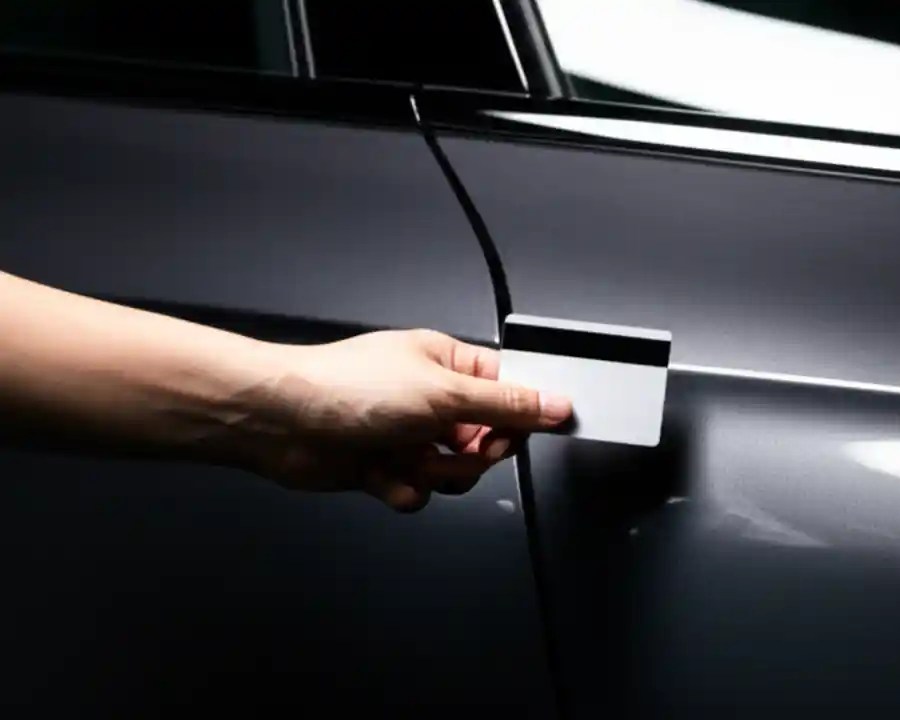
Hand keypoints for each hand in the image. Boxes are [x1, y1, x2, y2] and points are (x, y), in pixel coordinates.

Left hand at [250, 329, 571, 511]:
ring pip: (455, 472)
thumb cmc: (351, 389)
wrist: (282, 422)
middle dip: (470, 454)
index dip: (516, 419)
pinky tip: (380, 473)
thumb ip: (507, 405)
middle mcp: (432, 399)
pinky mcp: (385, 466)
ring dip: (435, 474)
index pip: (508, 393)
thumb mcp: (445, 394)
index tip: (510, 434)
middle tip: (449, 447)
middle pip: (486, 440)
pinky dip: (403, 488)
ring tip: (405, 459)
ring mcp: (408, 434)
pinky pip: (419, 491)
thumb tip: (558, 404)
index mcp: (450, 364)